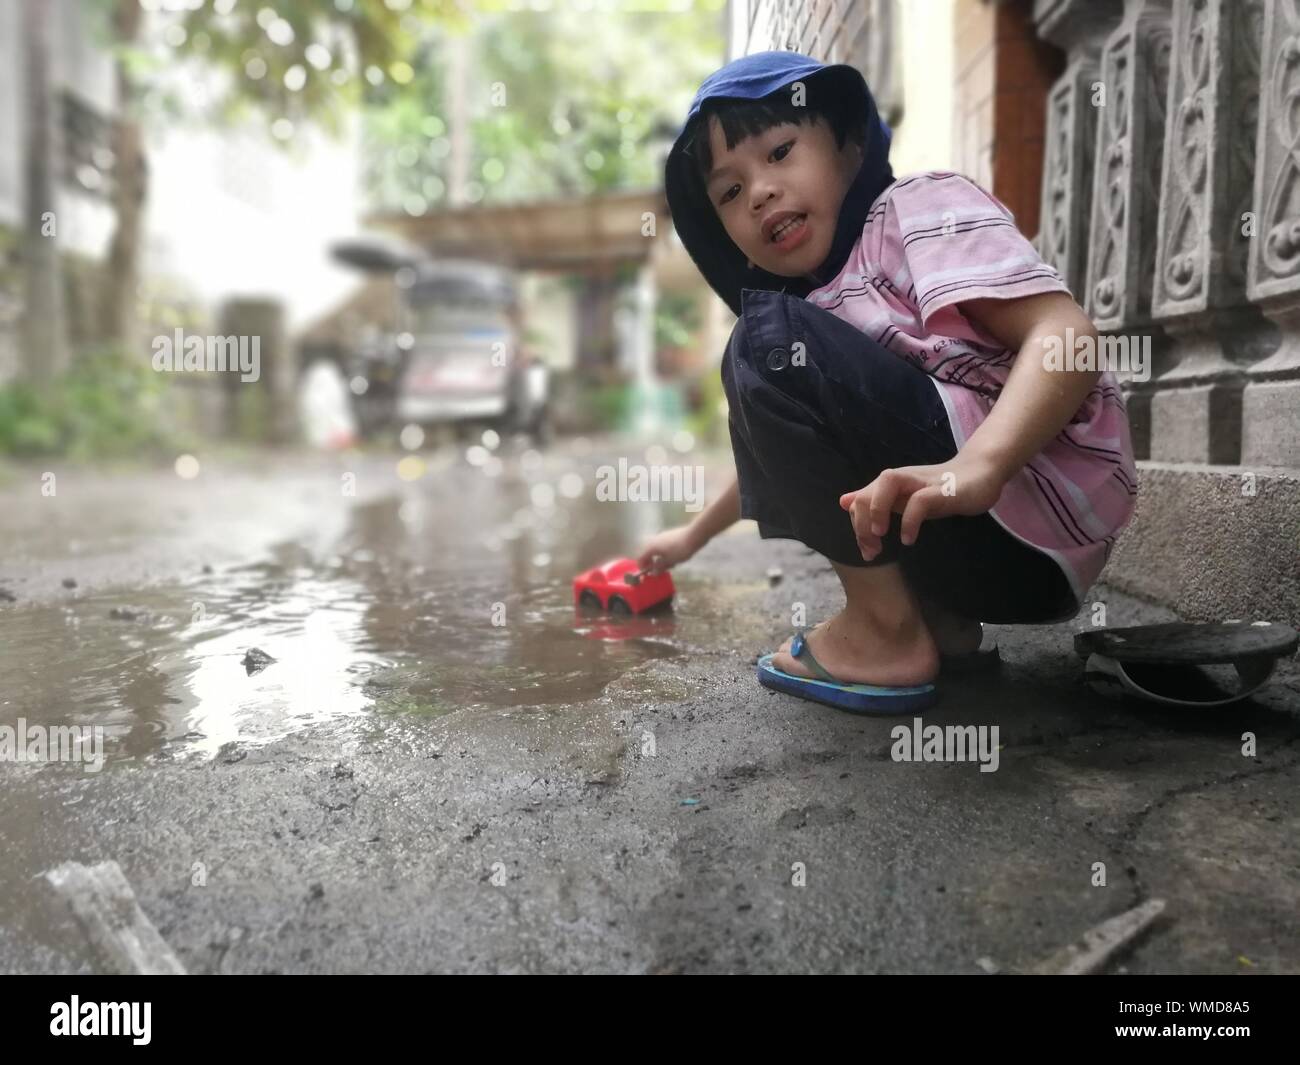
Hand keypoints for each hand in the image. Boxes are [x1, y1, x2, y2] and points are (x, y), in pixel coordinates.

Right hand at [636, 525, 700, 574]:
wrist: (694, 536)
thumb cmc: (680, 550)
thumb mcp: (669, 562)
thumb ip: (659, 567)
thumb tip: (653, 572)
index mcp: (651, 547)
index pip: (641, 559)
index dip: (642, 568)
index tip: (648, 575)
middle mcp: (653, 540)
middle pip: (648, 554)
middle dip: (652, 563)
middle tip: (659, 571)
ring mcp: (661, 536)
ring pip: (656, 550)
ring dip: (659, 558)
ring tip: (670, 565)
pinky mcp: (669, 535)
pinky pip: (663, 546)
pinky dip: (664, 553)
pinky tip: (674, 557)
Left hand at [839, 454, 1007, 560]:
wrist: (980, 473)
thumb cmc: (939, 490)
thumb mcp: (903, 498)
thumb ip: (876, 501)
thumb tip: (844, 502)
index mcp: (890, 484)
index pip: (859, 501)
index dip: (857, 528)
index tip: (868, 552)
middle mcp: (901, 479)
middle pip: (866, 494)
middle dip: (862, 525)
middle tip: (872, 550)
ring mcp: (920, 482)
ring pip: (887, 483)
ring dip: (878, 511)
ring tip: (881, 536)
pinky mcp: (941, 490)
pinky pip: (919, 501)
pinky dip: (909, 521)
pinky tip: (909, 539)